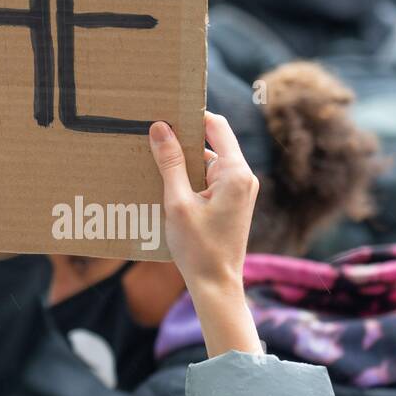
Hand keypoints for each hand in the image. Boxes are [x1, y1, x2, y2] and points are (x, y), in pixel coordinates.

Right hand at [149, 112, 261, 356]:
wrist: (216, 284)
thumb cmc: (198, 247)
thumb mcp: (177, 201)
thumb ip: (170, 162)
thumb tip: (160, 127)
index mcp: (235, 173)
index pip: (216, 126)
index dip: (192, 115)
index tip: (166, 110)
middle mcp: (243, 178)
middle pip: (211, 142)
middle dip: (182, 138)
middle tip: (152, 133)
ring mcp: (239, 191)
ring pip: (207, 161)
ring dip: (182, 161)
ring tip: (152, 160)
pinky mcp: (232, 202)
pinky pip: (209, 178)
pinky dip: (189, 177)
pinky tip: (165, 183)